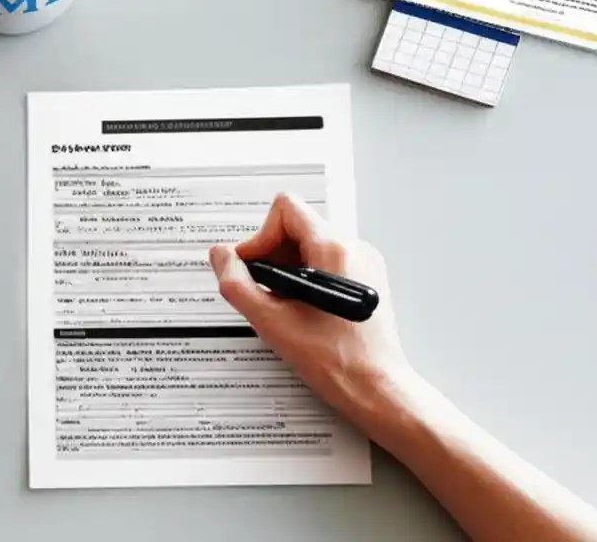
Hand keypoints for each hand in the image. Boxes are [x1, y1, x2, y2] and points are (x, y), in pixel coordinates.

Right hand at [209, 194, 414, 431]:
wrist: (375, 388)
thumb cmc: (336, 361)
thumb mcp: (272, 322)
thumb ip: (237, 284)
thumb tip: (221, 256)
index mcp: (334, 250)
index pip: (286, 209)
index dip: (259, 237)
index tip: (254, 270)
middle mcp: (354, 249)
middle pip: (296, 227)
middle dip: (272, 257)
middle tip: (268, 294)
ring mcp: (363, 263)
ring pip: (309, 246)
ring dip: (288, 271)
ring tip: (287, 307)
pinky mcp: (365, 280)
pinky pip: (325, 262)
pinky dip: (306, 280)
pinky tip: (304, 311)